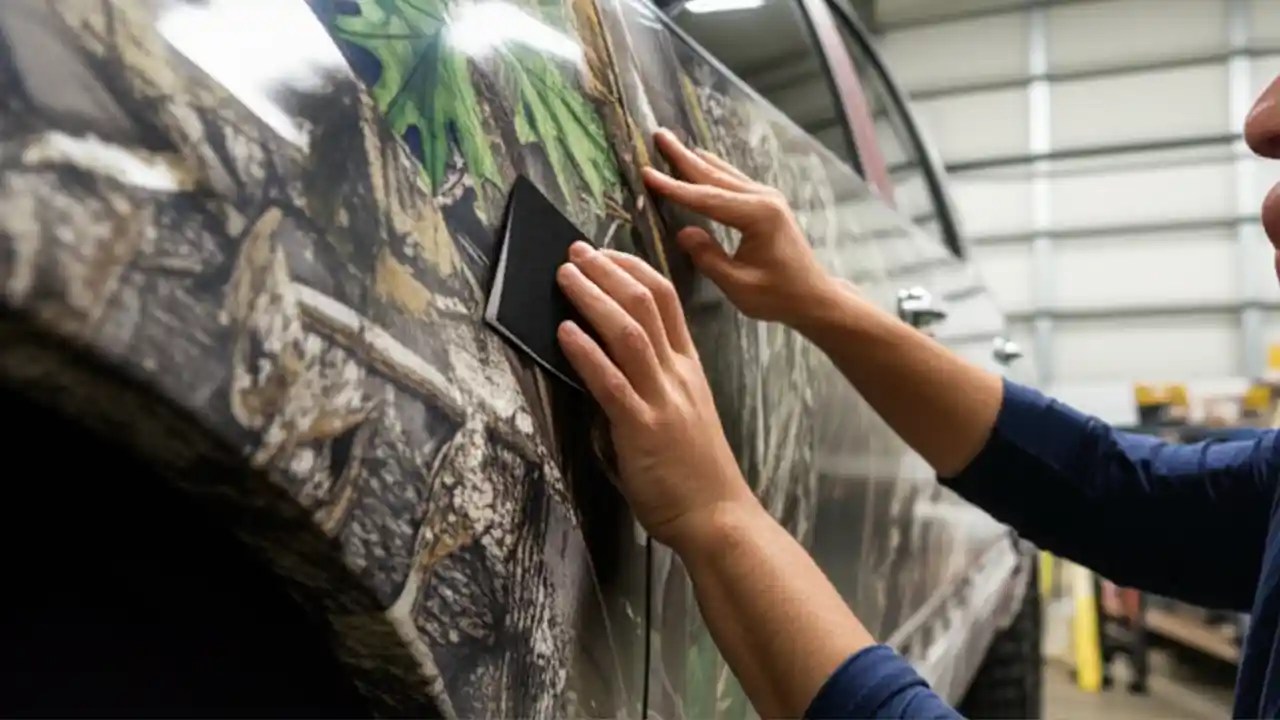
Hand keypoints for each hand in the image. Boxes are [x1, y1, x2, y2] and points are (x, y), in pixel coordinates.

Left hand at [556, 242, 755, 550]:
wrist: (719, 518)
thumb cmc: (697, 472)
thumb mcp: (681, 414)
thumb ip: (651, 385)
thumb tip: (609, 364)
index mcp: (689, 368)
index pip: (668, 299)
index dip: (633, 268)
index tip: (605, 252)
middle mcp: (678, 375)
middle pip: (646, 304)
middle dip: (608, 271)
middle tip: (575, 251)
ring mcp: (663, 400)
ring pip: (630, 332)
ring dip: (593, 299)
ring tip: (565, 276)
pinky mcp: (644, 429)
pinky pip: (613, 382)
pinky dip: (587, 353)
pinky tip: (565, 332)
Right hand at [642, 129, 834, 325]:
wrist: (814, 296)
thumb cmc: (778, 295)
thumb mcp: (738, 285)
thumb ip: (709, 258)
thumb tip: (683, 232)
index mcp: (756, 216)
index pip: (706, 198)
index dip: (674, 187)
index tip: (647, 172)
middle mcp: (763, 199)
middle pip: (714, 175)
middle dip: (683, 157)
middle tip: (658, 135)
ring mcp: (767, 198)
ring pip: (724, 174)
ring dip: (696, 159)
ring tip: (673, 143)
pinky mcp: (767, 204)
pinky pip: (733, 181)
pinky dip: (712, 170)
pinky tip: (702, 161)